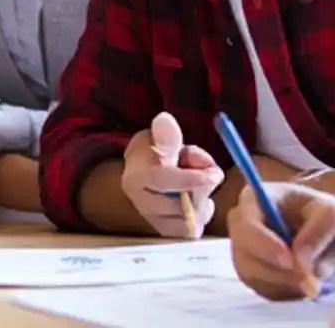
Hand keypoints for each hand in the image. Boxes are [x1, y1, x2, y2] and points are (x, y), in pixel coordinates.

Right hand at [120, 112, 222, 237]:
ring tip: (197, 187)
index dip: (191, 179)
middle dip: (201, 189)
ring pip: (189, 219)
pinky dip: (201, 217)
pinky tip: (195, 203)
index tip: (214, 174)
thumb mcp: (162, 139)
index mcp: (136, 175)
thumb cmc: (158, 155)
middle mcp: (140, 201)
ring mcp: (153, 219)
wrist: (145, 174)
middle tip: (210, 174)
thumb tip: (164, 119)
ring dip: (203, 202)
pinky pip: (191, 231)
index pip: (162, 180)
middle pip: (180, 204)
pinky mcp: (166, 232)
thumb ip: (167, 135)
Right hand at [229, 181, 334, 299]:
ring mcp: (243, 250)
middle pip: (243, 254)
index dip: (263, 245)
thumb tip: (299, 263)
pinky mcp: (253, 272)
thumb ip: (318, 231)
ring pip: (251, 276)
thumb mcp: (329, 213)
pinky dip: (284, 293)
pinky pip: (261, 289)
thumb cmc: (323, 213)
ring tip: (312, 283)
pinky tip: (303, 287)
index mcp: (252, 200)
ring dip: (283, 285)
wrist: (324, 227)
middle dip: (276, 273)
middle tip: (309, 284)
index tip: (290, 262)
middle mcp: (240, 226)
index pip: (245, 225)